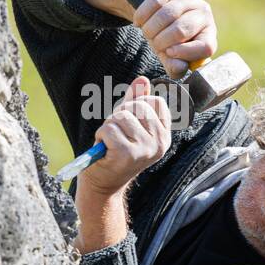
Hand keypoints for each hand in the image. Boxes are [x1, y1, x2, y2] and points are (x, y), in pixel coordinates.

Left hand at [79, 75, 171, 196]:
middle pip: (137, 106)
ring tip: (109, 142)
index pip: (156, 102)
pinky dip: (100, 136)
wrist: (103, 185)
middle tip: (115, 134)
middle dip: (119, 115)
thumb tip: (143, 79)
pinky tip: (104, 149)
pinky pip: (109, 128)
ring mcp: (145, 149)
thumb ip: (135, 101)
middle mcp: (159, 143)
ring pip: (121, 116)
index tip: (128, 120)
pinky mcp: (127, 154)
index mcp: (164, 136)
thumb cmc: (114, 152)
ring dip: (108, 127)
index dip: (137, 104)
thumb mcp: (128, 124)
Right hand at [132, 0, 217, 78]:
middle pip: (182, 30)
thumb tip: (180, 68)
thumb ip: (174, 66)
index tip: (168, 53)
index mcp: (207, 33)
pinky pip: (156, 1)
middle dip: (161, 41)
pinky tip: (138, 20)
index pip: (206, 47)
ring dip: (150, 29)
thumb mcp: (167, 54)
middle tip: (152, 43)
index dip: (186, 53)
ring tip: (145, 32)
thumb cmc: (161, 36)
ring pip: (167, 15)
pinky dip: (142, 15)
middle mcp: (203, 12)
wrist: (146, 10)